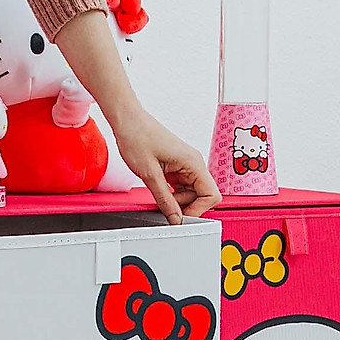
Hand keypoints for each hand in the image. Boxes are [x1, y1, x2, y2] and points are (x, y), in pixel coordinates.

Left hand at [111, 108, 221, 223]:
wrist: (127, 121)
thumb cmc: (138, 137)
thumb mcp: (150, 175)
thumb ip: (165, 200)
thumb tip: (175, 218)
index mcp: (193, 162)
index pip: (212, 195)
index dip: (198, 210)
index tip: (182, 216)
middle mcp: (193, 163)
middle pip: (202, 196)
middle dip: (185, 205)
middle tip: (166, 206)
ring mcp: (186, 165)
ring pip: (191, 193)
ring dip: (177, 200)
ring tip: (158, 193)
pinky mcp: (177, 167)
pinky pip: (181, 187)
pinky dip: (171, 194)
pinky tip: (159, 189)